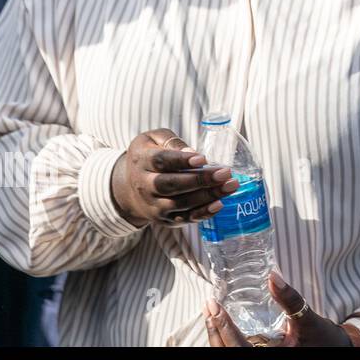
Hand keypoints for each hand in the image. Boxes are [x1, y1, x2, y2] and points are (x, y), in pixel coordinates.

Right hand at [110, 128, 237, 226]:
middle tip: (225, 173)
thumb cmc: (150, 155)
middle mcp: (144, 186)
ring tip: (230, 186)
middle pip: (171, 185)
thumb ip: (171, 142)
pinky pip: (183, 219)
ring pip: (179, 204)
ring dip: (207, 196)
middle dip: (200, 180)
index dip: (181, 160)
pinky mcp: (164, 219)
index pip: (160, 161)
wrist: (129, 187)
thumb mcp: (153, 139)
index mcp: (142, 161)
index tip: (203, 159)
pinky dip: (202, 214)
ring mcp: (153, 205)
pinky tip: (219, 204)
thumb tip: (191, 152)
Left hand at [204, 272, 354, 346]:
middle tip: (208, 306)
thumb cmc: (322, 338)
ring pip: (228, 352)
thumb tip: (273, 276)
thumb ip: (290, 299)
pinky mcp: (261, 355)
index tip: (214, 307)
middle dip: (215, 329)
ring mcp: (261, 359)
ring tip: (210, 313)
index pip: (238, 346)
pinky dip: (226, 339)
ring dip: (217, 335)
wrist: (335, 349)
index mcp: (271, 357)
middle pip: (227, 351)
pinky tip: (221, 325)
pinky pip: (237, 350)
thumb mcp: (307, 318)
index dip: (223, 327)